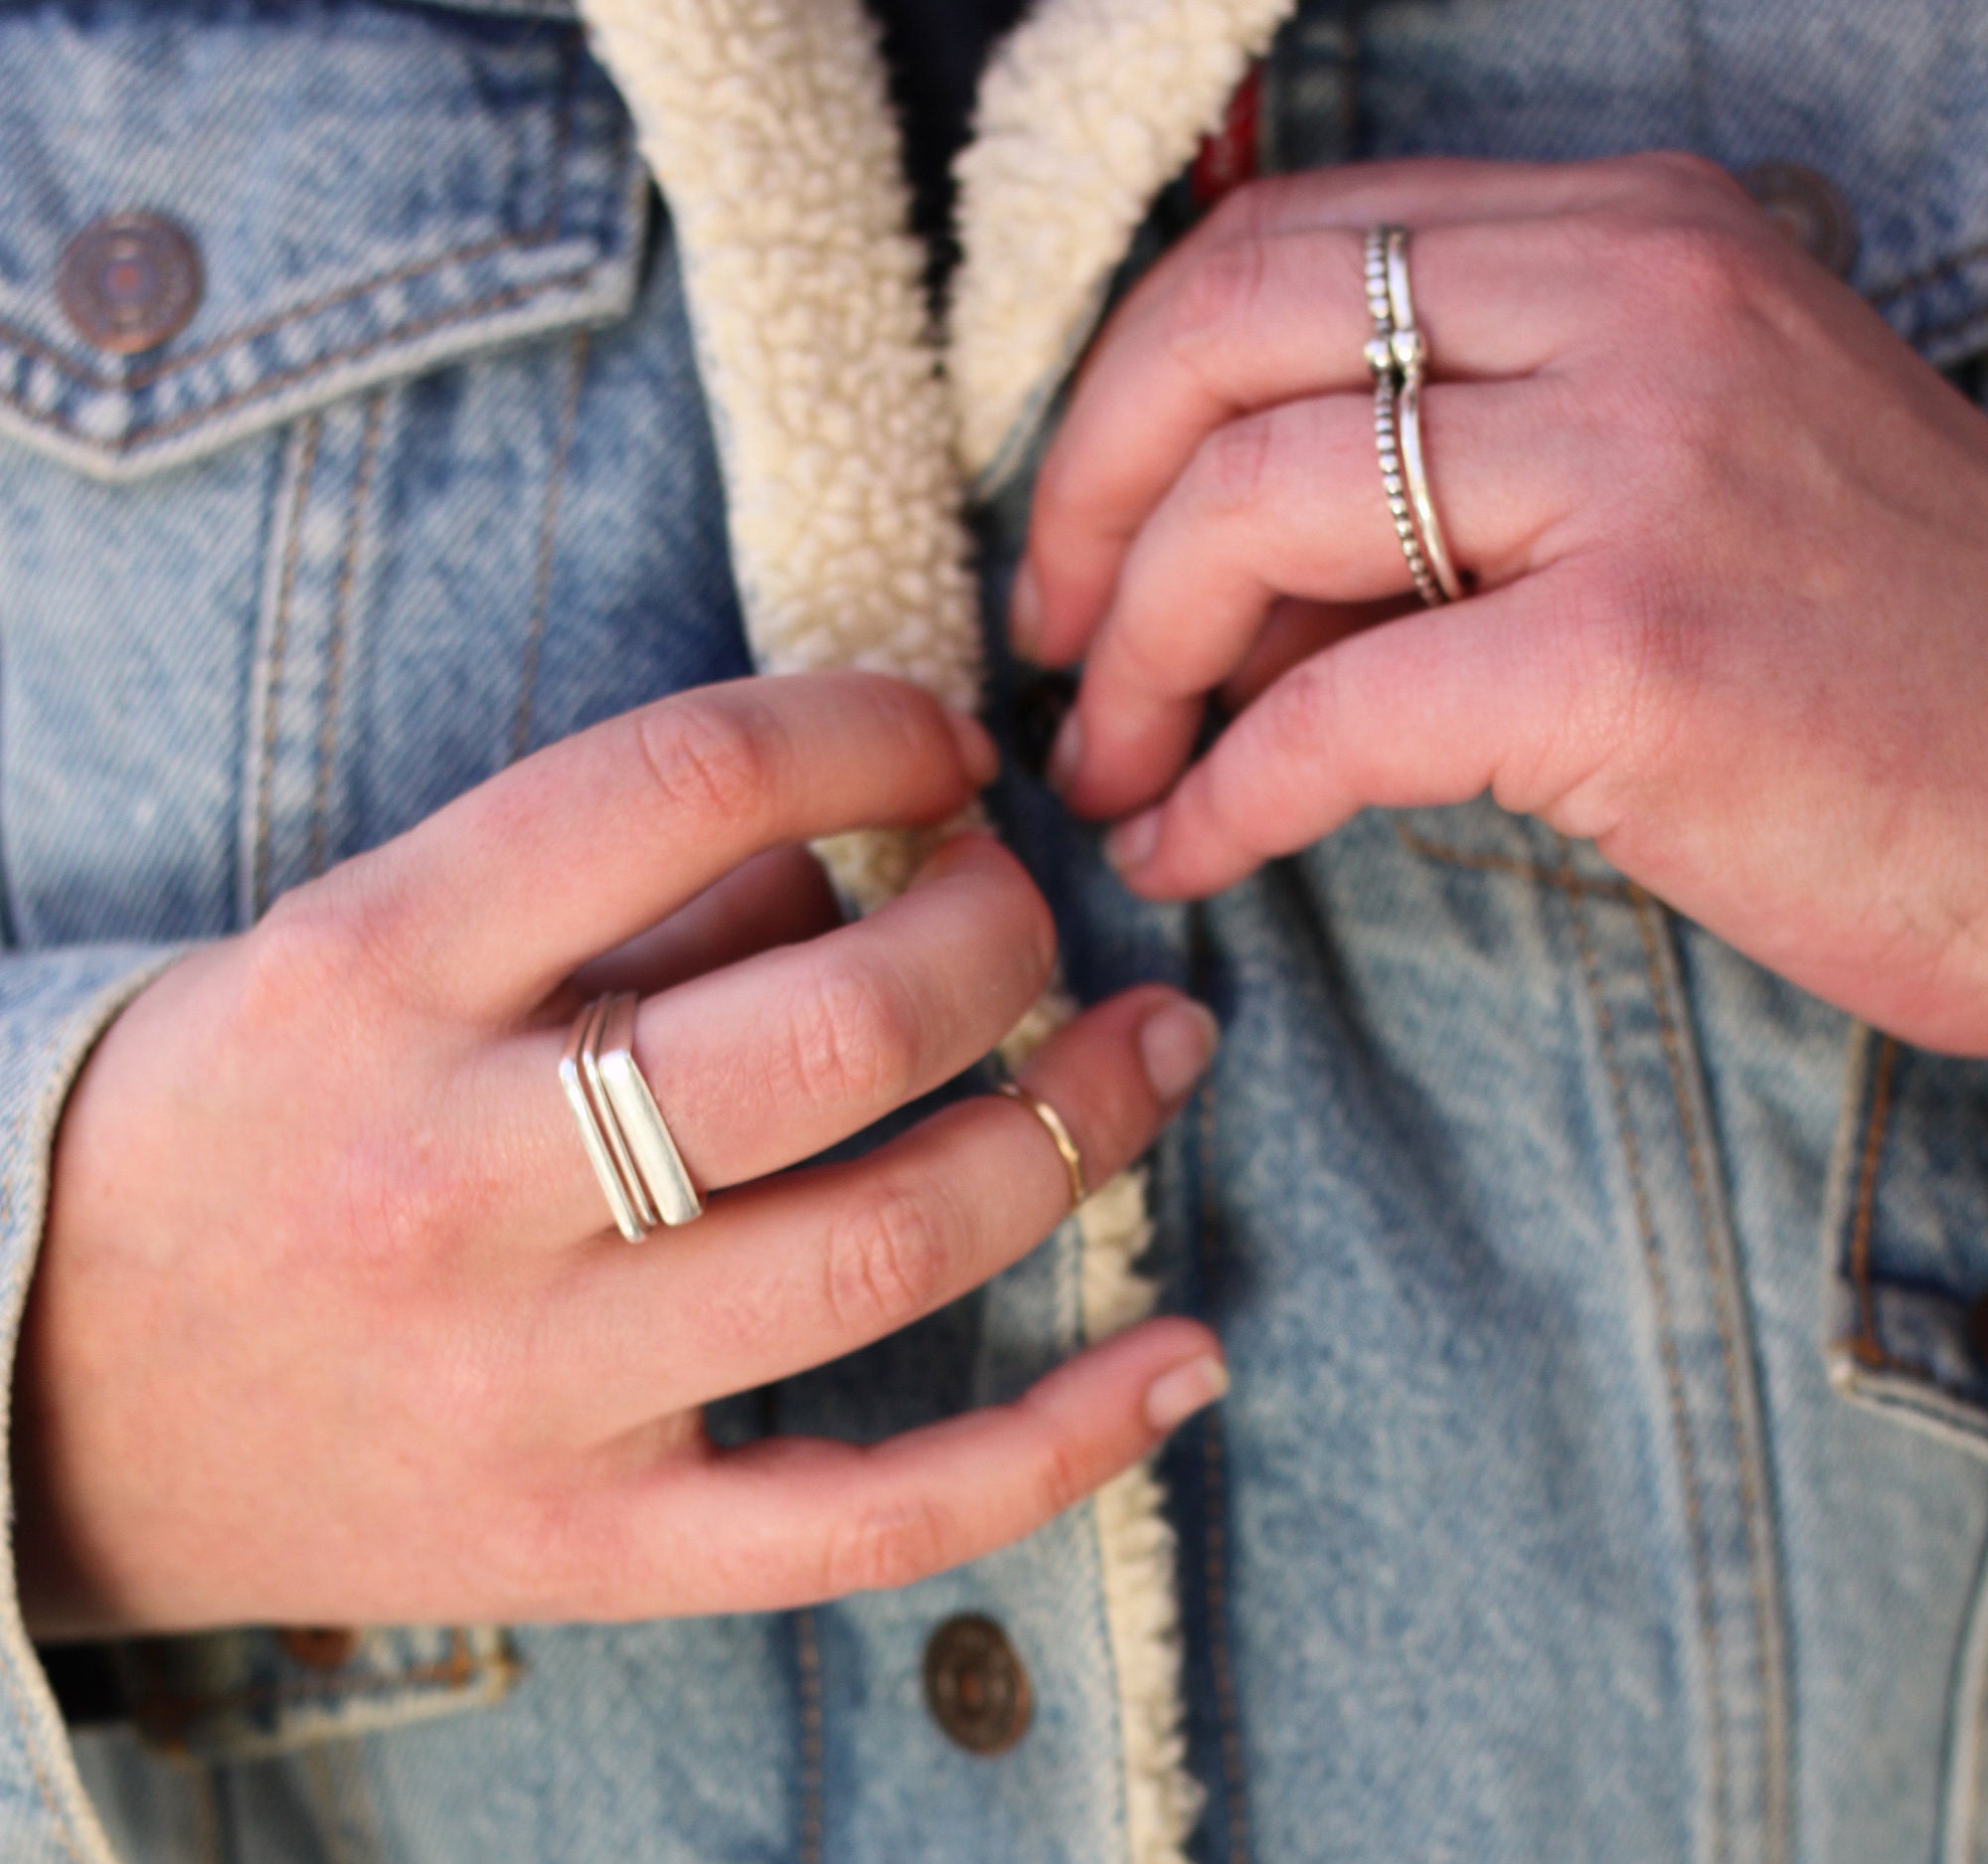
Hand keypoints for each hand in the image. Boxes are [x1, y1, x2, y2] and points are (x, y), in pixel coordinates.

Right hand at [14, 671, 1222, 1637]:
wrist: (51, 1391)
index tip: (941, 747)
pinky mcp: (590, 1542)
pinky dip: (1060, 1440)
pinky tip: (1186, 1352)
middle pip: (835, 1033)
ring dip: (1078, 1130)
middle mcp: (454, 1181)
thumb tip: (870, 859)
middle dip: (998, 937)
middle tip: (1031, 906)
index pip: (682, 783)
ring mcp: (529, 1388)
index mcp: (374, 975)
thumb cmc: (234, 1120)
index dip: (866, 729)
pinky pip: (869, 1514)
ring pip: (889, 1250)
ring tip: (1156, 1045)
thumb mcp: (359, 940)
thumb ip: (617, 890)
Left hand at [1015, 154, 1987, 1053]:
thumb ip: (1433, 494)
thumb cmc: (1871, 667)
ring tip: (1107, 768)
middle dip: (1085, 503)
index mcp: (1627, 241)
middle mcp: (1632, 306)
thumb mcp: (1654, 497)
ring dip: (1131, 662)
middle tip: (1051, 645)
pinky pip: (1331, 714)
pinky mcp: (1637, 654)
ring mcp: (1643, 467)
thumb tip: (1201, 580)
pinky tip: (1187, 851)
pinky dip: (1221, 795)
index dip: (1125, 397)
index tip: (1082, 539)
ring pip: (1249, 510)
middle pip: (1221, 334)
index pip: (1280, 248)